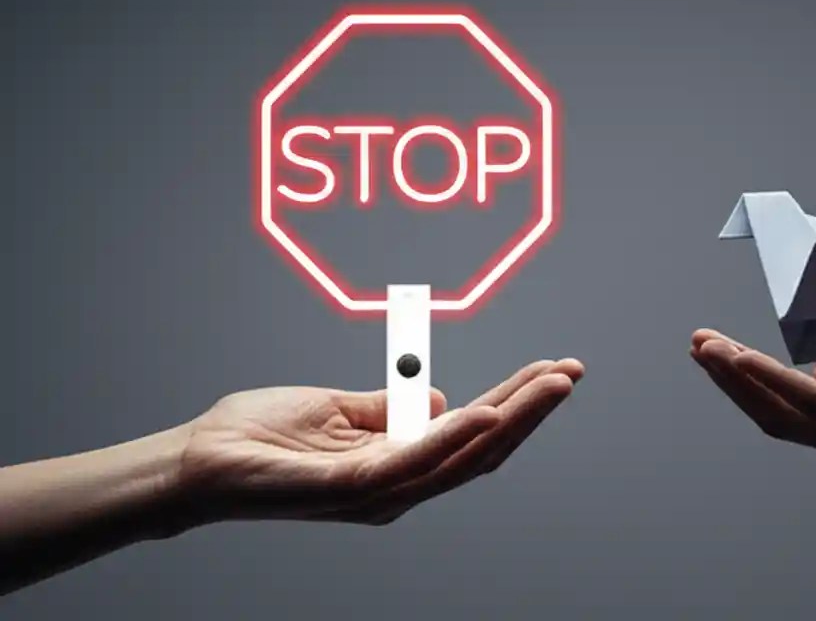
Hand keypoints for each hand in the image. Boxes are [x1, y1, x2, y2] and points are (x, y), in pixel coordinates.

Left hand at [170, 358, 583, 527]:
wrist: (196, 460)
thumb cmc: (258, 435)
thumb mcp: (336, 408)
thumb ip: (387, 407)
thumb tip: (441, 396)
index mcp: (398, 464)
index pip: (473, 433)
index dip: (516, 402)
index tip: (552, 370)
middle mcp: (399, 486)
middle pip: (482, 449)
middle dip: (532, 409)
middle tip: (571, 371)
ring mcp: (379, 492)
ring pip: (463, 456)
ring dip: (512, 418)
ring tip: (549, 384)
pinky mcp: (353, 489)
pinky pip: (415, 462)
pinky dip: (455, 436)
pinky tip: (487, 410)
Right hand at [691, 329, 815, 474]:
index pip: (793, 404)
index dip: (752, 378)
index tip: (718, 346)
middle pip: (776, 414)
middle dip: (732, 381)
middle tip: (696, 346)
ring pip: (784, 413)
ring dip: (740, 379)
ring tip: (707, 349)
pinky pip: (814, 405)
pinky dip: (774, 381)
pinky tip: (746, 359)